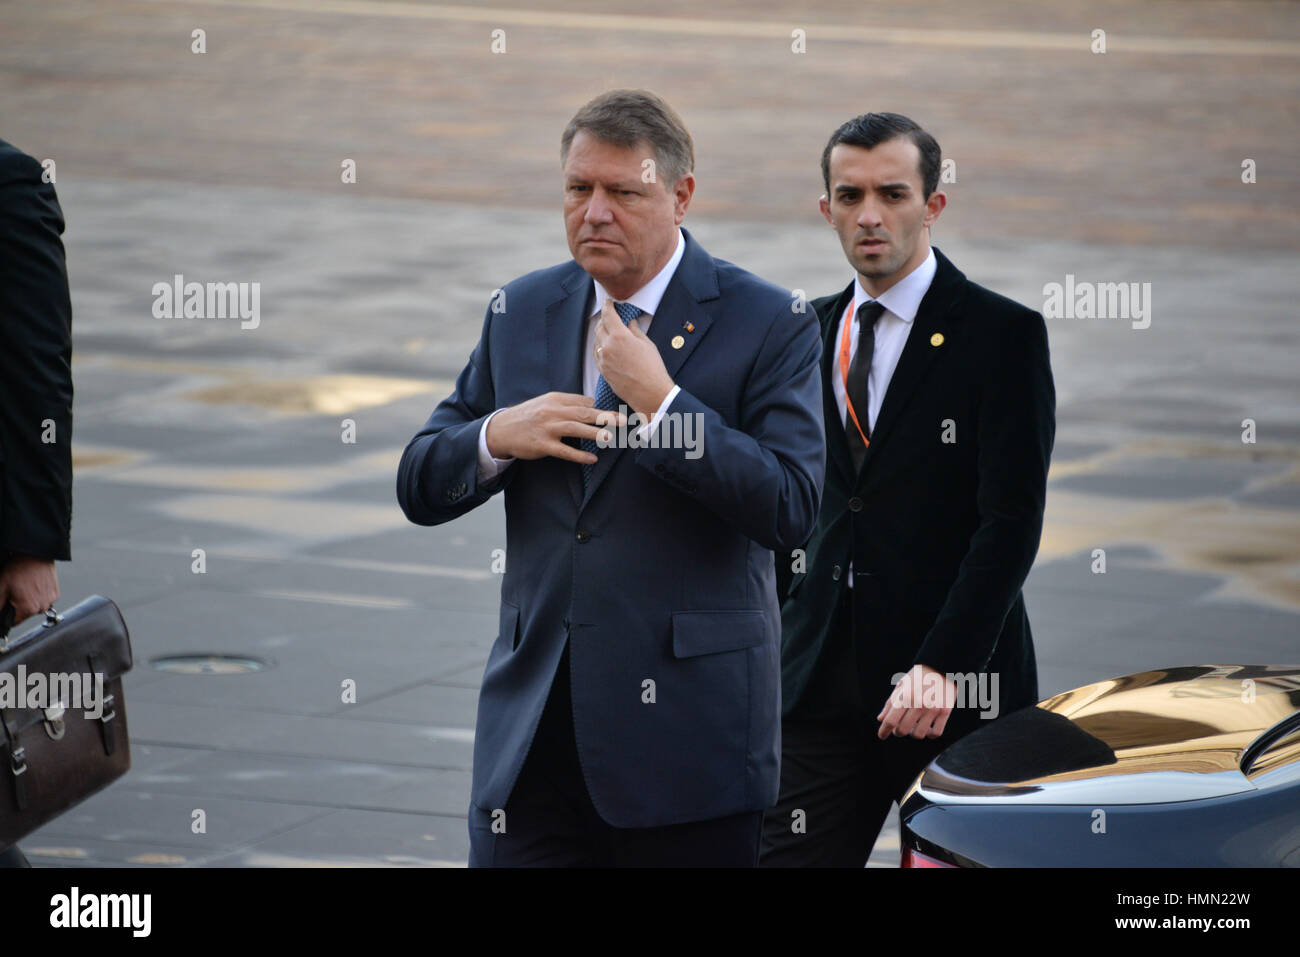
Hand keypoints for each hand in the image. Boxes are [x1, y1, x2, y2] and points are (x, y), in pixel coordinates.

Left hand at [0, 555, 58, 623]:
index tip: (6, 603)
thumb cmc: (19, 569)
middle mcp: (41, 607)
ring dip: (30, 601)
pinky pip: (45, 600)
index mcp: (27, 609)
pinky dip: (39, 595)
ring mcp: (50, 600)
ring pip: (36, 607)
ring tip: (26, 587)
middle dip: (19, 606)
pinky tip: (35, 585)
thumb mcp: (2, 587)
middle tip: (16, 591)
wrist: (36, 555)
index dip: (7, 614)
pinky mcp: (55, 594)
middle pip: (25, 615)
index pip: (14, 623)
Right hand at [485, 392, 625, 464]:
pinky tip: (592, 460)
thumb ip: (568, 404)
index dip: (603, 407)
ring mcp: (547, 428)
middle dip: (605, 417)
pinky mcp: (542, 445)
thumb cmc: (528, 416)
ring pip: (575, 428)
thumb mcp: (547, 404)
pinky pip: (564, 451)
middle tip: (623, 421)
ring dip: (594, 433)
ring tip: (610, 438)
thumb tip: (593, 406)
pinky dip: (579, 455)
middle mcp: (553, 411)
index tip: (620, 412)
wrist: (501, 429)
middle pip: (583, 412)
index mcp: (556, 399)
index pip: (584, 401)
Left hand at [593, 298, 674, 420]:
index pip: (608, 315)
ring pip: (597, 341)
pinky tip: (607, 347)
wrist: (650, 393)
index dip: (607, 306)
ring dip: (601, 333)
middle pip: (600, 327)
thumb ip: (635, 331)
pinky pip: (597, 354)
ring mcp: (603, 360)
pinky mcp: (603, 371)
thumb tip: (630, 323)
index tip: (608, 302)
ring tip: (609, 331)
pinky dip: (600, 347)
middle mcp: (608, 346)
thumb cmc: (652, 369)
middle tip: (609, 316)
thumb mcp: (647, 344)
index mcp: (620, 336)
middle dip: (604, 319)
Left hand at [876, 663, 956, 740]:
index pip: (891, 721)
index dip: (884, 731)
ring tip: (913, 726)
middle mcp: (919, 704)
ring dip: (913, 733)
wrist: (942, 666)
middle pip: (902, 730)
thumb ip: (890, 703)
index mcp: (905, 696)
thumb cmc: (918, 676)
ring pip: (918, 735)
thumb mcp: (902, 685)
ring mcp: (933, 709)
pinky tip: (927, 728)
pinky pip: (935, 733)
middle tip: (899, 728)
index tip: (882, 735)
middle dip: (898, 732)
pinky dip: (929, 734)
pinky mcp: (945, 712)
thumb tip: (880, 719)